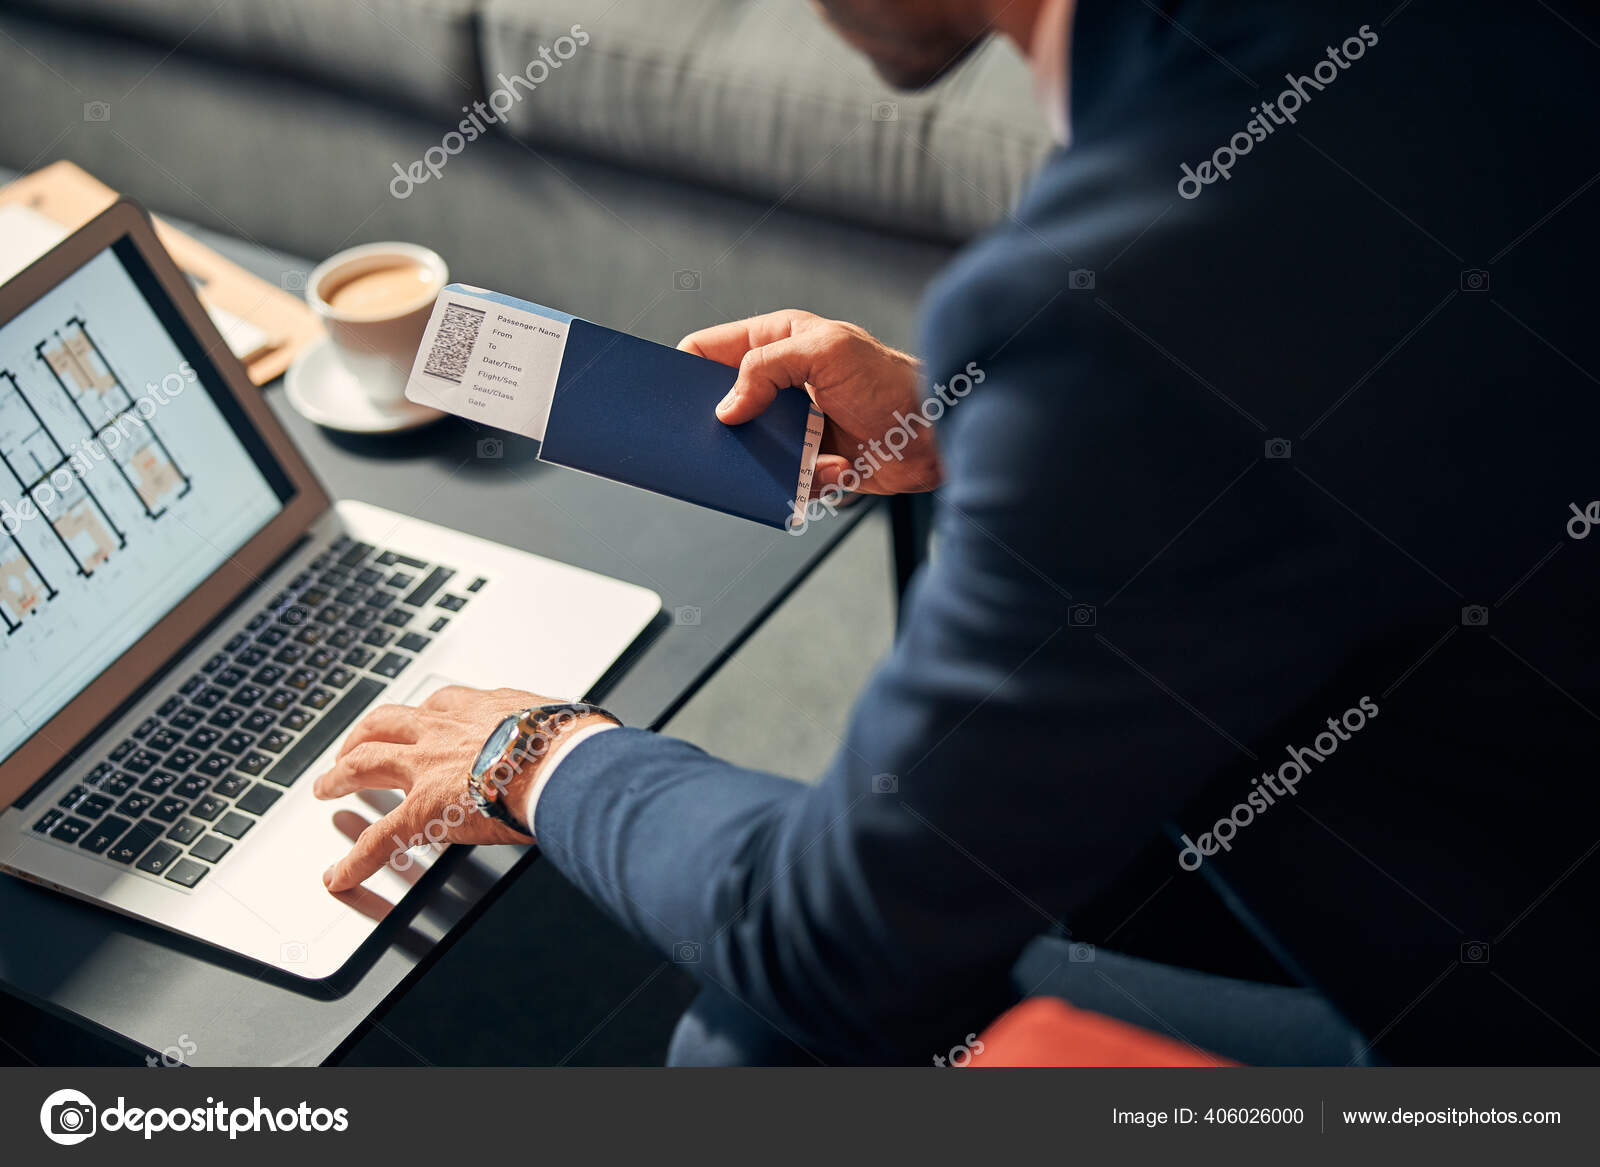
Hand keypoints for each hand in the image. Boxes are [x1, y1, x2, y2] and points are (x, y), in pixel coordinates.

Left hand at [312, 685, 557, 891]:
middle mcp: (444, 730)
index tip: (416, 721)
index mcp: (481, 710)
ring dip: (339, 775)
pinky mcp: (420, 811)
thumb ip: (549, 732)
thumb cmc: (570, 743)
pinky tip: (339, 876)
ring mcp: (426, 768)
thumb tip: (576, 739)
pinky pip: (377, 838)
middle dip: (363, 734)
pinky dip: (354, 861)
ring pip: (365, 763)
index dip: (421, 716)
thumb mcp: (558, 723)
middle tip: (351, 748)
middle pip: (387, 723)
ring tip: (324, 787)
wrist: (559, 761)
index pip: (439, 706)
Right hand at [680, 309, 941, 496]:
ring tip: (784, 460)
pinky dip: (800, 482)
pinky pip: (781, 479)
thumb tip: (726, 407)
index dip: (685, 369)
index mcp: (781, 340)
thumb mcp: (825, 353)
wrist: (938, 436)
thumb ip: (767, 367)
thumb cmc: (892, 382)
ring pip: (749, 449)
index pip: (712, 349)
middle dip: (717, 425)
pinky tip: (832, 470)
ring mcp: (795, 424)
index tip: (664, 395)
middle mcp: (784, 381)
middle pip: (723, 404)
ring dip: (761, 460)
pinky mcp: (810, 462)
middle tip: (707, 440)